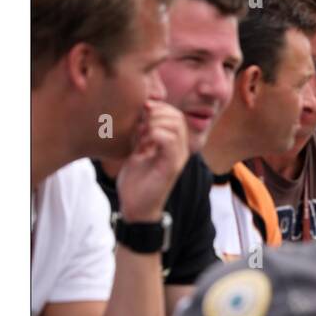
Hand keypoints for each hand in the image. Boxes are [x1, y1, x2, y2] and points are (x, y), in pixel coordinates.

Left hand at [116, 100, 188, 222]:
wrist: (136, 208)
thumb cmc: (137, 181)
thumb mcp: (138, 151)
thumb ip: (143, 134)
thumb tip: (142, 113)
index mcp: (174, 145)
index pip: (175, 115)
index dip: (160, 107)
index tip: (142, 110)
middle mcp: (180, 151)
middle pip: (177, 118)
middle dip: (156, 113)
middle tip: (140, 122)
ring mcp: (177, 159)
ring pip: (175, 126)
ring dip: (155, 123)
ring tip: (141, 134)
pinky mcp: (171, 168)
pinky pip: (170, 141)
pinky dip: (154, 135)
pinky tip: (142, 143)